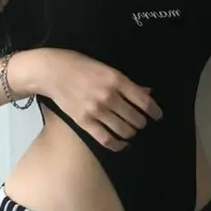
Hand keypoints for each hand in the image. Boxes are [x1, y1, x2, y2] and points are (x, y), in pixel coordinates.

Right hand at [29, 48, 162, 151]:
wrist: (51, 72)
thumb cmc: (80, 66)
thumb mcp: (107, 68)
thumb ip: (127, 83)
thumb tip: (147, 93)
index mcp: (116, 80)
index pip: (144, 101)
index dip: (155, 111)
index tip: (158, 116)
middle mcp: (108, 96)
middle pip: (136, 118)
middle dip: (141, 123)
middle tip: (140, 122)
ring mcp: (96, 111)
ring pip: (124, 130)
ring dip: (131, 133)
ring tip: (130, 130)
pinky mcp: (84, 122)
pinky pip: (106, 139)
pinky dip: (118, 145)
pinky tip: (122, 144)